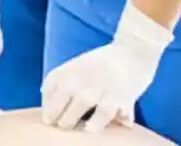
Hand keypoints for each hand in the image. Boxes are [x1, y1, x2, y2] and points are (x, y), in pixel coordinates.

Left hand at [40, 0, 172, 131]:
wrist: (135, 50)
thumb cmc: (103, 64)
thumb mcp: (78, 65)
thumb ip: (62, 79)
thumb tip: (45, 96)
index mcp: (71, 68)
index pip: (51, 85)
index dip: (47, 104)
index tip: (47, 118)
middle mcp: (84, 74)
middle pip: (63, 96)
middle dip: (57, 114)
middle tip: (59, 126)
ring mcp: (102, 84)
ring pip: (82, 103)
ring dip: (73, 118)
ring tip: (71, 129)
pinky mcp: (121, 95)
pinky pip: (106, 112)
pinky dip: (98, 122)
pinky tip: (92, 130)